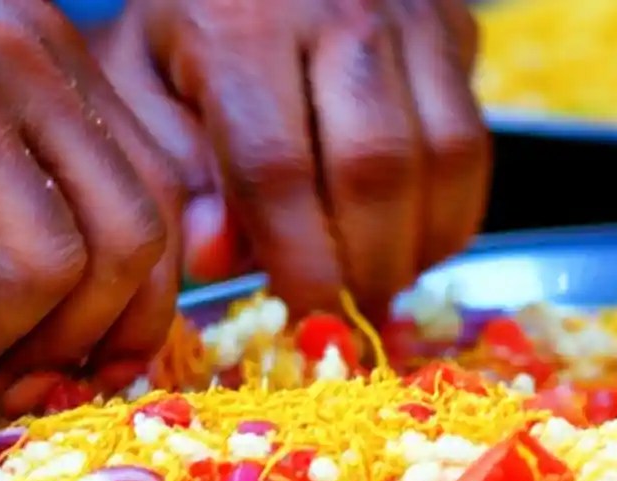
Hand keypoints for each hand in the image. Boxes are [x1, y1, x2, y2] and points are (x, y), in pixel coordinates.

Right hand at [0, 0, 188, 416]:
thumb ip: (27, 190)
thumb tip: (92, 343)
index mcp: (51, 55)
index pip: (157, 196)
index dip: (146, 303)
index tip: (107, 365)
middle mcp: (20, 60)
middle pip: (128, 241)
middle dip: (77, 338)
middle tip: (10, 373)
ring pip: (45, 274)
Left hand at [96, 0, 491, 320]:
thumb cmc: (188, 29)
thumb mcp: (141, 87)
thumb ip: (172, 172)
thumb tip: (218, 259)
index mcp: (239, 24)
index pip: (278, 167)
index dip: (298, 260)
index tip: (303, 314)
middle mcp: (337, 6)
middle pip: (375, 165)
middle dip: (367, 265)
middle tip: (349, 314)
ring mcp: (408, 11)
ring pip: (445, 154)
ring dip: (421, 244)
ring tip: (382, 281)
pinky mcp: (454, 25)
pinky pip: (474, 138)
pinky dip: (452, 210)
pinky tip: (411, 237)